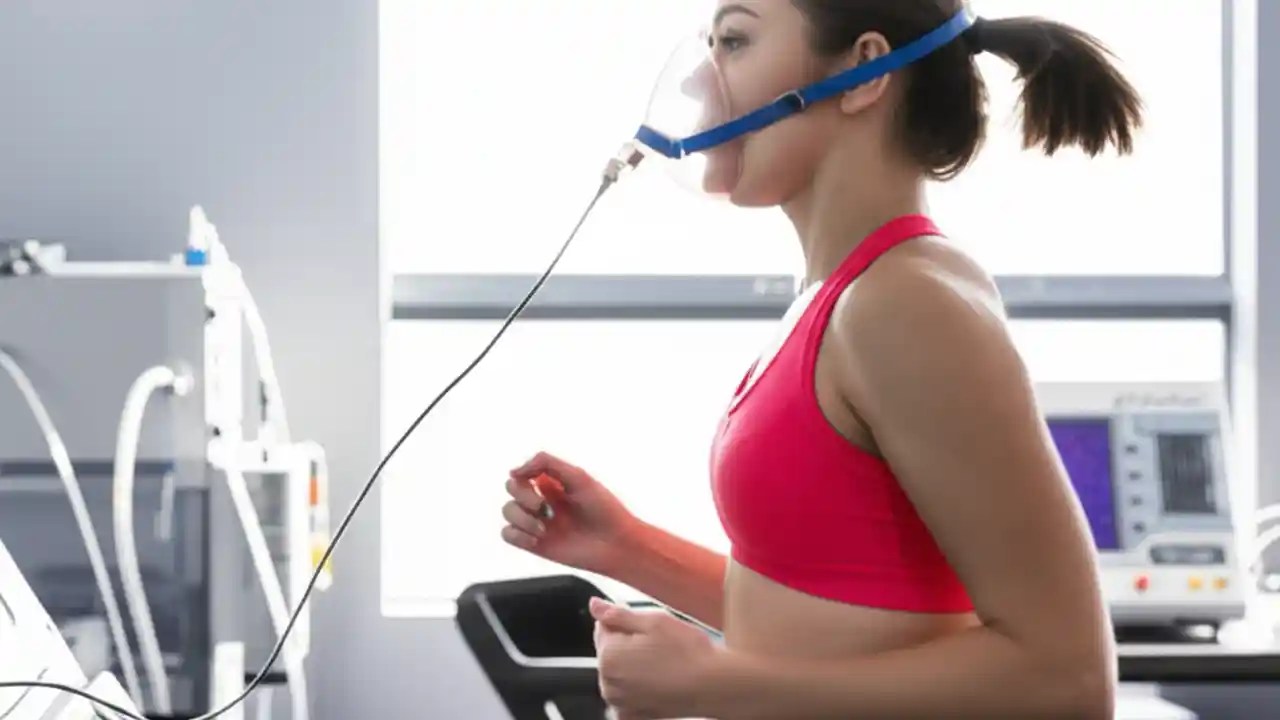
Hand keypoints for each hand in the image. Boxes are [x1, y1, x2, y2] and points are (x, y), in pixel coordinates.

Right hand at [503, 452, 641, 575]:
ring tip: (544, 528)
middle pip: (512, 489)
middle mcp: (544, 501)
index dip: (522, 474)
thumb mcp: (578, 477)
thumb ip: (546, 464)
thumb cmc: (605, 510)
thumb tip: (514, 471)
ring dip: (522, 518)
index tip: (532, 480)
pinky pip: (508, 535)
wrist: (616, 545)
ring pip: (508, 511)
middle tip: (543, 506)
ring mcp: (539, 522)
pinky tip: (538, 538)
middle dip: (524, 496)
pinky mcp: (535, 544)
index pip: (524, 471)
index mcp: (554, 483)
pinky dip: (518, 535)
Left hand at [590, 597, 721, 719]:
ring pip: (620, 673)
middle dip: (629, 644)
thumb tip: (593, 605)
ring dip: (635, 665)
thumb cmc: (686, 651)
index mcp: (608, 657)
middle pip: (610, 652)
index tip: (648, 627)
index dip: (626, 622)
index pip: (603, 628)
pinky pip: (629, 695)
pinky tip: (658, 682)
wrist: (713, 686)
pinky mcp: (636, 715)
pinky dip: (638, 687)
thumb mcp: (653, 621)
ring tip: (663, 662)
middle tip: (660, 644)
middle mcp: (608, 684)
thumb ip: (617, 614)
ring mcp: (622, 703)